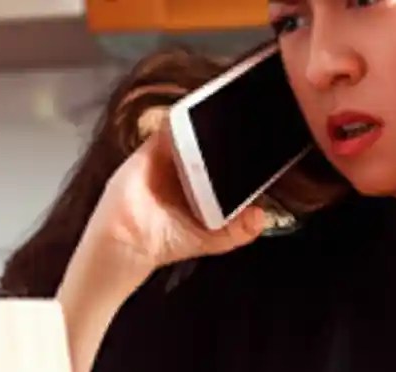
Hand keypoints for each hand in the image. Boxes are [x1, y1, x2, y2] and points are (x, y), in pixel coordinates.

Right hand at [84, 121, 265, 270]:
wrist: (131, 239)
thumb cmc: (169, 240)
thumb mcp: (213, 239)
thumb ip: (239, 231)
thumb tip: (261, 216)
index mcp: (207, 189)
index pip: (229, 166)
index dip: (244, 156)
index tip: (264, 145)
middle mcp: (192, 170)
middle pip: (214, 145)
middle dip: (230, 135)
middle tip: (252, 121)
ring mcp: (173, 156)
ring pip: (196, 131)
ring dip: (209, 121)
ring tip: (232, 108)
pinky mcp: (154, 147)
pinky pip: (171, 125)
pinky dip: (184, 116)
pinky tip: (200, 108)